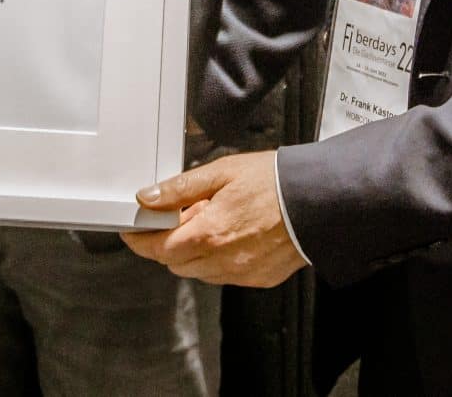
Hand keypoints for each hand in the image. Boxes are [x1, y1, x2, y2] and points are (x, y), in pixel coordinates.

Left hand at [120, 151, 305, 287]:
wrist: (318, 202)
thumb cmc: (274, 182)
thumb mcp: (222, 172)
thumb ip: (181, 188)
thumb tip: (149, 197)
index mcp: (209, 233)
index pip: (159, 248)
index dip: (141, 240)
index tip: (133, 230)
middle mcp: (223, 260)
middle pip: (176, 263)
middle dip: (169, 242)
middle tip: (183, 215)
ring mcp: (242, 273)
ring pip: (199, 272)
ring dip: (194, 252)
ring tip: (213, 220)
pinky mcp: (259, 279)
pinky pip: (224, 275)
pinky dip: (218, 260)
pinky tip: (232, 235)